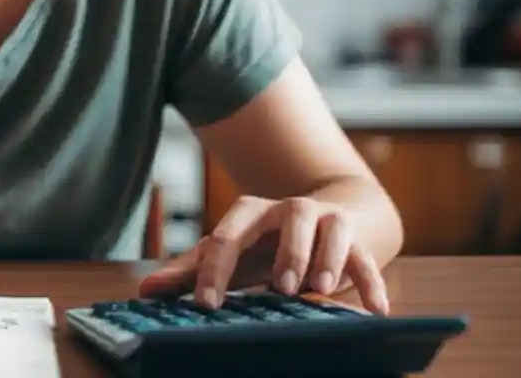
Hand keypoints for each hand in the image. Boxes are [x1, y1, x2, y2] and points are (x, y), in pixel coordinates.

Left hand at [139, 196, 390, 314]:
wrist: (333, 214)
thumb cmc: (269, 243)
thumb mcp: (232, 254)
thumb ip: (191, 271)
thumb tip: (145, 291)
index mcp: (249, 214)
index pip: (226, 237)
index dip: (214, 271)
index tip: (206, 304)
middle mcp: (289, 209)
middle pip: (288, 216)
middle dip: (285, 251)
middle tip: (279, 287)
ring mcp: (328, 219)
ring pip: (331, 228)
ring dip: (327, 258)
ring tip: (320, 288)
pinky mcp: (360, 238)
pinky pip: (368, 257)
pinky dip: (372, 282)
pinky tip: (374, 310)